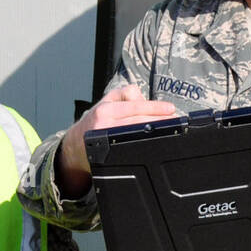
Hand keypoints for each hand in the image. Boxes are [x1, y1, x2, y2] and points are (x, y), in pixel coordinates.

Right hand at [56, 85, 178, 196]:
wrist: (75, 145)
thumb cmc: (96, 121)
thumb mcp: (108, 101)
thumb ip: (126, 95)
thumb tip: (143, 97)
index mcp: (106, 109)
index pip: (135, 106)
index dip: (155, 108)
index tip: (171, 110)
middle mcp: (104, 124)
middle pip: (139, 122)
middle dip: (160, 122)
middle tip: (176, 123)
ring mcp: (106, 141)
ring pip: (137, 135)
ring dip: (156, 133)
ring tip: (170, 132)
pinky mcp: (107, 155)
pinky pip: (129, 149)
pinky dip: (144, 146)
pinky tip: (154, 144)